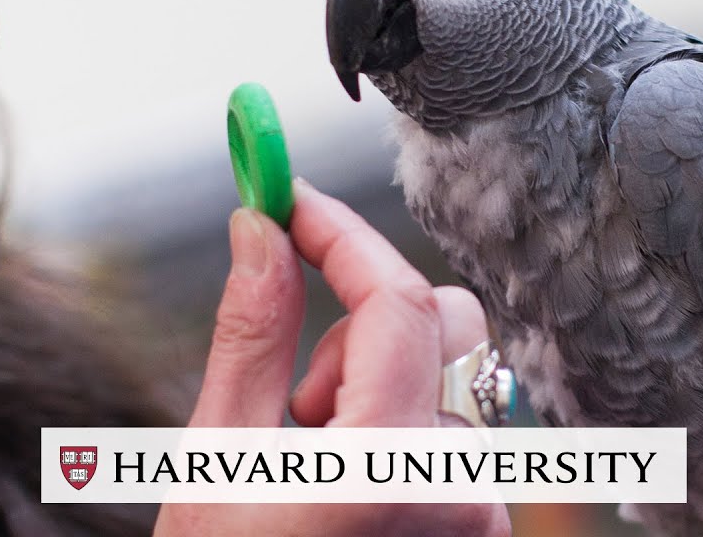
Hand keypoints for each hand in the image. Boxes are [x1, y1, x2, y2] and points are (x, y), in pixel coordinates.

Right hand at [154, 180, 508, 536]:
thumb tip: (259, 226)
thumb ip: (251, 329)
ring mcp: (481, 514)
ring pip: (449, 371)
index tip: (286, 199)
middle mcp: (459, 490)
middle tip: (296, 386)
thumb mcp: (219, 455)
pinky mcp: (483, 526)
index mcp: (386, 470)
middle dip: (362, 318)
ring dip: (375, 378)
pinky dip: (399, 419)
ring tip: (308, 453)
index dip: (339, 233)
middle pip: (445, 323)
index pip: (394, 301)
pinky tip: (346, 479)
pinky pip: (454, 423)